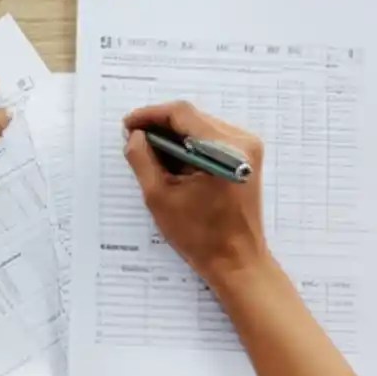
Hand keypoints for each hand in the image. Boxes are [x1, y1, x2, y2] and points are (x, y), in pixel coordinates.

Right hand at [123, 101, 269, 292]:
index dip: (150, 115)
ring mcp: (248, 149)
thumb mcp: (160, 196)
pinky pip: (211, 139)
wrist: (238, 261)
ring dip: (174, 136)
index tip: (128, 125)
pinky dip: (189, 145)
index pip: (181, 114)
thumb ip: (142, 159)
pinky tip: (172, 162)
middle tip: (134, 140)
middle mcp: (242, 142)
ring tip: (150, 153)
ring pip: (200, 126)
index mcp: (224, 149)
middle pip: (192, 118)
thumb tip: (135, 135)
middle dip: (160, 126)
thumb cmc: (201, 236)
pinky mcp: (246, 158)